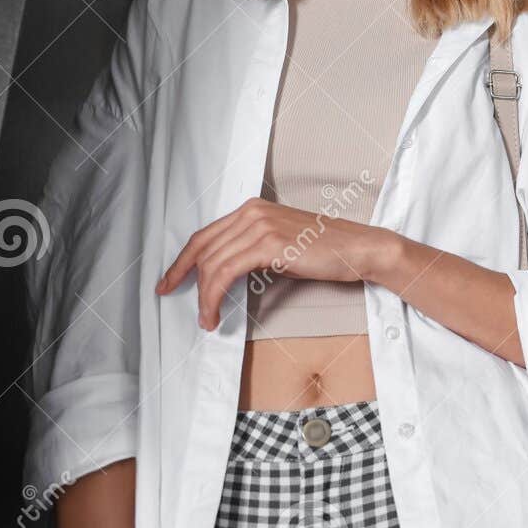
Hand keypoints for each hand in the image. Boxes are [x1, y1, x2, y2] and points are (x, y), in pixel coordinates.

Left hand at [155, 197, 394, 330]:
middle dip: (186, 281)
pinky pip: (225, 274)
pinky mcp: (267, 245)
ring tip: (207, 318)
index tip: (169, 281)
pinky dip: (213, 296)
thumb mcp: (280, 245)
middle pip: (203, 250)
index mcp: (252, 209)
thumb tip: (225, 274)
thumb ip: (251, 250)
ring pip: (211, 265)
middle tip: (183, 306)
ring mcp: (259, 226)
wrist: (358, 249)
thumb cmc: (325, 251)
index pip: (204, 235)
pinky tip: (215, 312)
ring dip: (203, 297)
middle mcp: (252, 213)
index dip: (181, 261)